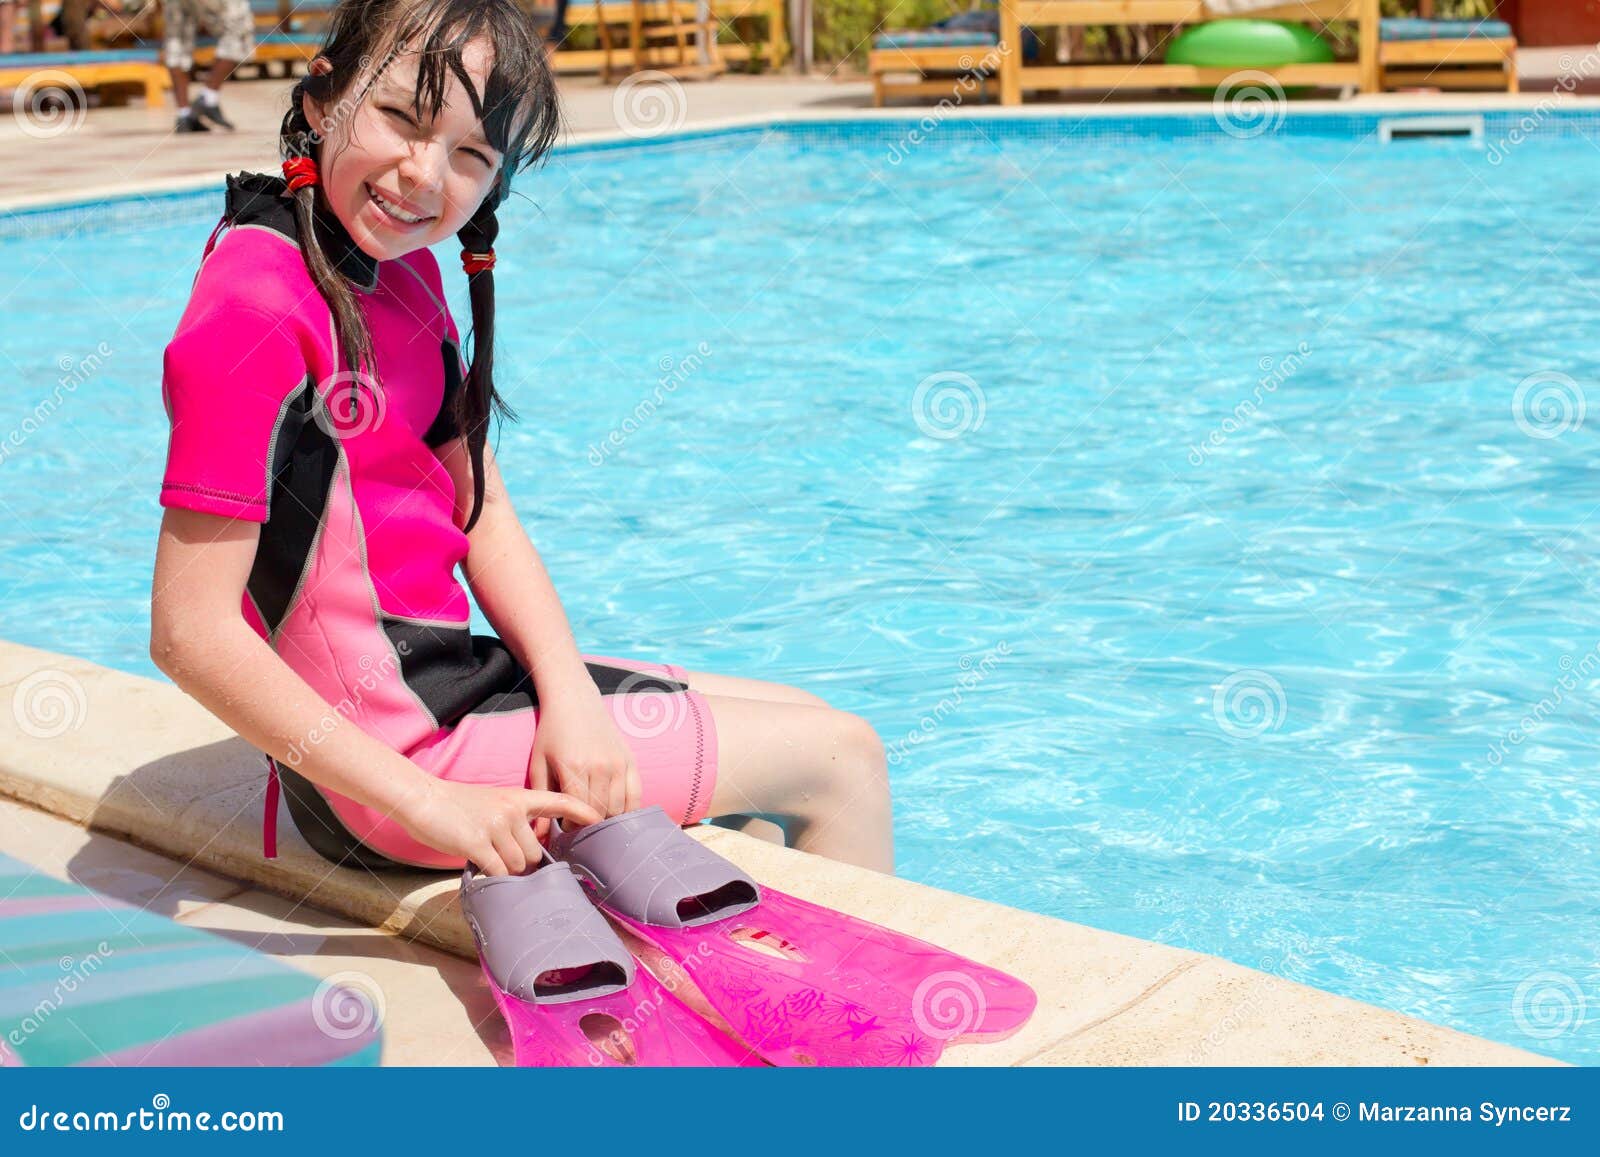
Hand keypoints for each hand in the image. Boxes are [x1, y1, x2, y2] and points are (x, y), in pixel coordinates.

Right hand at [397, 778, 600, 876]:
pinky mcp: (477, 842)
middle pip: (536, 853)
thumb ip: (515, 822)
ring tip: (486, 856)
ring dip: (505, 871)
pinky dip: (492, 876)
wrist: (423, 800)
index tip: (598, 820)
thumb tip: (532, 856)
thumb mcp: (493, 803)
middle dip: (522, 863)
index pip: (558, 800)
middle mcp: (512, 810)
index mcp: (518, 797)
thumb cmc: (458, 806)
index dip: (580, 811)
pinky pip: (498, 871)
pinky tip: (479, 866)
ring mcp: (495, 826)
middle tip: (501, 856)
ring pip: (518, 866)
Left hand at [527, 691, 640, 819]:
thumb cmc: (552, 733)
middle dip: (589, 825)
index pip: (578, 812)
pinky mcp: (631, 761)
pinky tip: (617, 813)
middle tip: (580, 825)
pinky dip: (628, 810)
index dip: (571, 826)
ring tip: (595, 817)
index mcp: (573, 768)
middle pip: (600, 813)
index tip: (565, 826)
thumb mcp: (539, 763)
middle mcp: (599, 767)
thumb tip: (539, 835)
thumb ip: (542, 799)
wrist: (575, 701)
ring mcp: (618, 764)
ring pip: (618, 808)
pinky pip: (636, 796)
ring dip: (607, 819)